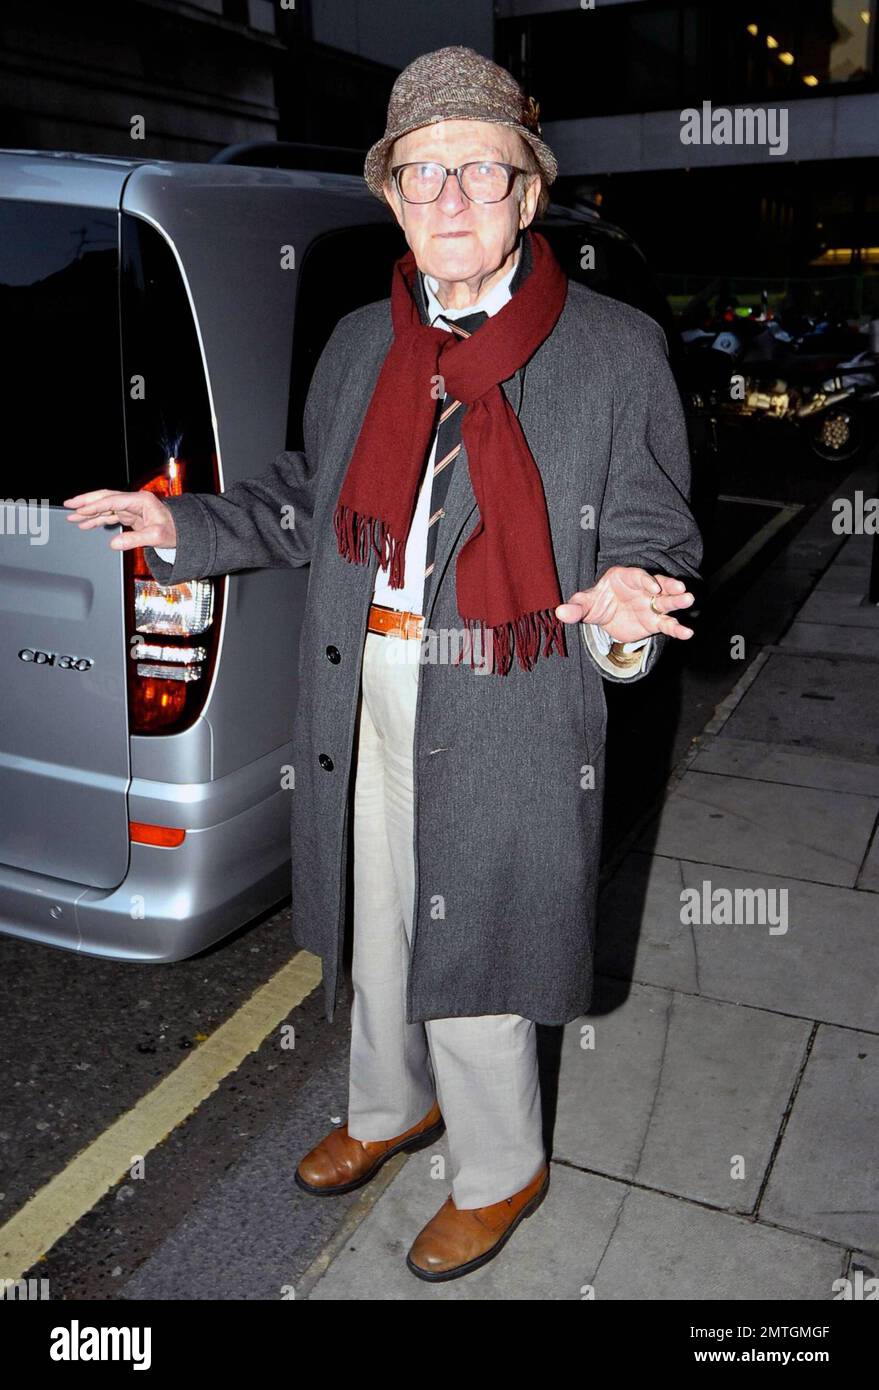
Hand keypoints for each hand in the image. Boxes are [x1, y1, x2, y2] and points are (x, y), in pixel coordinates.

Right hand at [62, 489, 176, 551]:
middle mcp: (134, 501)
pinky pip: (110, 515)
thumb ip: (134, 539)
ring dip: (89, 512)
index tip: (80, 510)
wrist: (183, 532)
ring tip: (72, 518)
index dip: (95, 506)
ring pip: (105, 507)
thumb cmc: (174, 531)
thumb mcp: (156, 537)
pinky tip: (86, 524)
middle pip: (105, 498)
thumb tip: (114, 544)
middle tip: (68, 505)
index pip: (112, 501)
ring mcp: (130, 508)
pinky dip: (97, 520)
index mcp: (140, 500)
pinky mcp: (130, 515)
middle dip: (86, 501)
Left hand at [555, 565, 695, 642]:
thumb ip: (575, 607)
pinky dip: (677, 628)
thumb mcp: (585, 605)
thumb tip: (559, 612)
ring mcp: (651, 604)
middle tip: (683, 589)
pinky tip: (688, 633)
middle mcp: (642, 589)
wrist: (607, 616)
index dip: (646, 580)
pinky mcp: (654, 621)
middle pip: (659, 585)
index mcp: (625, 577)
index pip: (638, 575)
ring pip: (667, 602)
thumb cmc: (598, 603)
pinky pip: (667, 624)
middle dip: (670, 587)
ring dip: (678, 602)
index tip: (653, 587)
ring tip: (689, 601)